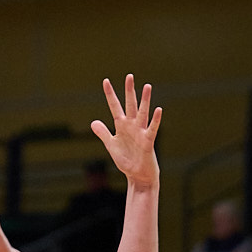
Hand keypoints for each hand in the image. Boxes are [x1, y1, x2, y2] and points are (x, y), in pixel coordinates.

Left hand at [91, 73, 161, 189]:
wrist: (138, 175)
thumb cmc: (127, 160)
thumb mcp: (112, 146)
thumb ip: (103, 133)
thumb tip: (93, 122)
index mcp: (122, 126)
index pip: (115, 106)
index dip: (110, 94)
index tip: (105, 81)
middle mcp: (132, 126)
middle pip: (130, 105)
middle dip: (129, 91)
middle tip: (129, 76)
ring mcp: (140, 132)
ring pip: (142, 113)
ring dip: (144, 100)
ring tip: (147, 86)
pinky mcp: (148, 141)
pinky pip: (152, 128)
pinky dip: (155, 120)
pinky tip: (158, 109)